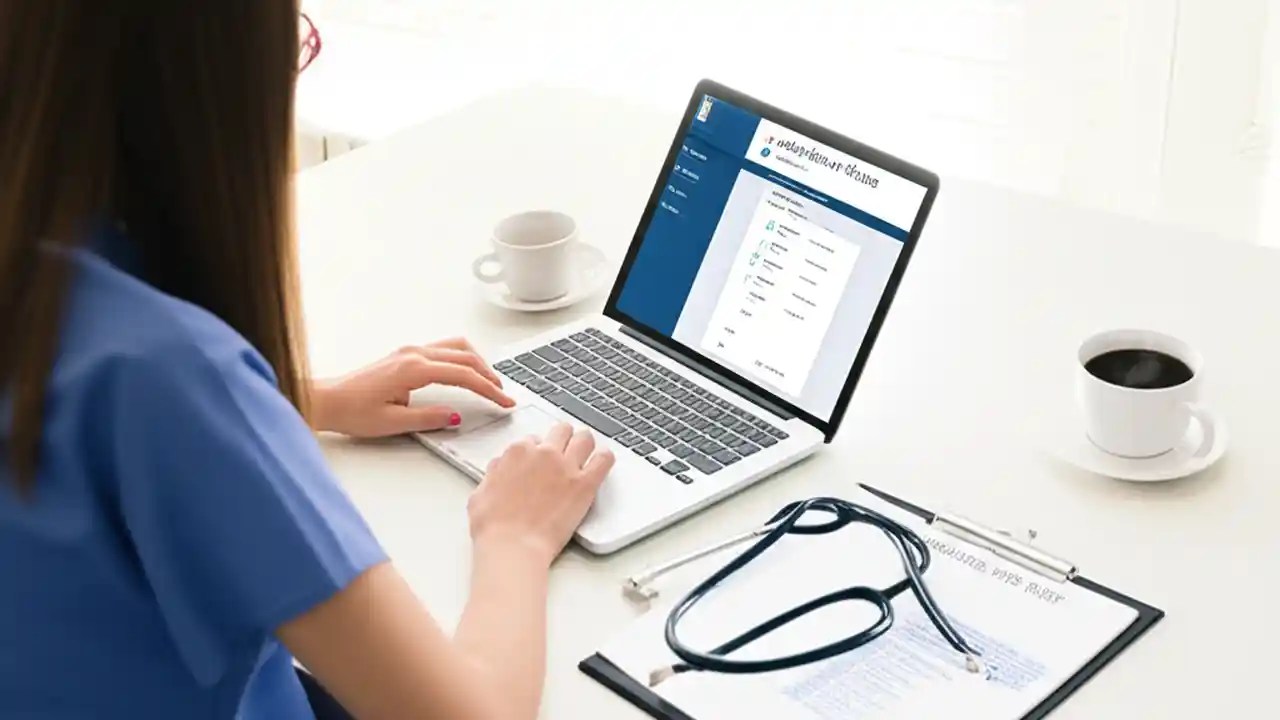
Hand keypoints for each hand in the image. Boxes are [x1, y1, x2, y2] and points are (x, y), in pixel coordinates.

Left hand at [312, 338, 514, 437]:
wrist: (326, 400)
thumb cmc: (352, 410)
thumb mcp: (393, 423)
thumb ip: (429, 418)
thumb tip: (455, 416)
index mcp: (414, 369)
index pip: (463, 375)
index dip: (488, 389)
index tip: (504, 401)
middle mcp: (413, 354)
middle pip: (465, 357)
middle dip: (489, 375)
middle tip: (503, 394)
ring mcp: (409, 351)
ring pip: (456, 347)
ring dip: (477, 362)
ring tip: (489, 381)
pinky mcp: (405, 355)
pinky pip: (443, 348)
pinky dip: (461, 358)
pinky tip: (466, 371)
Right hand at [468, 423, 614, 564]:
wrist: (513, 546)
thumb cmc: (494, 526)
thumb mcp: (481, 492)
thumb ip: (495, 473)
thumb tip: (501, 467)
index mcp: (518, 451)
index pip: (533, 440)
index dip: (537, 452)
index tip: (539, 463)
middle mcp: (544, 453)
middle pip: (561, 431)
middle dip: (562, 440)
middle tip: (563, 454)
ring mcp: (566, 466)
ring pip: (585, 438)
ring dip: (584, 444)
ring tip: (584, 456)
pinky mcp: (585, 484)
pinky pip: (605, 459)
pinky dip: (604, 458)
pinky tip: (600, 464)